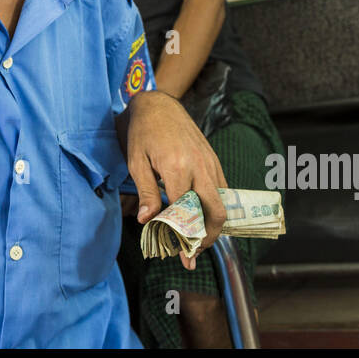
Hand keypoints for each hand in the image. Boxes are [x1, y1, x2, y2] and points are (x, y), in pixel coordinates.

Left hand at [121, 90, 226, 269]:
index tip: (178, 253)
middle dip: (207, 238)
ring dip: (212, 226)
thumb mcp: (136, 162)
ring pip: (221, 203)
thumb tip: (147, 221)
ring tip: (196, 241)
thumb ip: (146, 192)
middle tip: (193, 253)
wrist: (159, 104)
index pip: (185, 212)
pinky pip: (221, 190)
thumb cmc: (143, 133)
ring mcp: (210, 163)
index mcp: (177, 168)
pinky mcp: (213, 160)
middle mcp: (199, 167)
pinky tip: (201, 218)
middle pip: (215, 212)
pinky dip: (214, 207)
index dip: (182, 235)